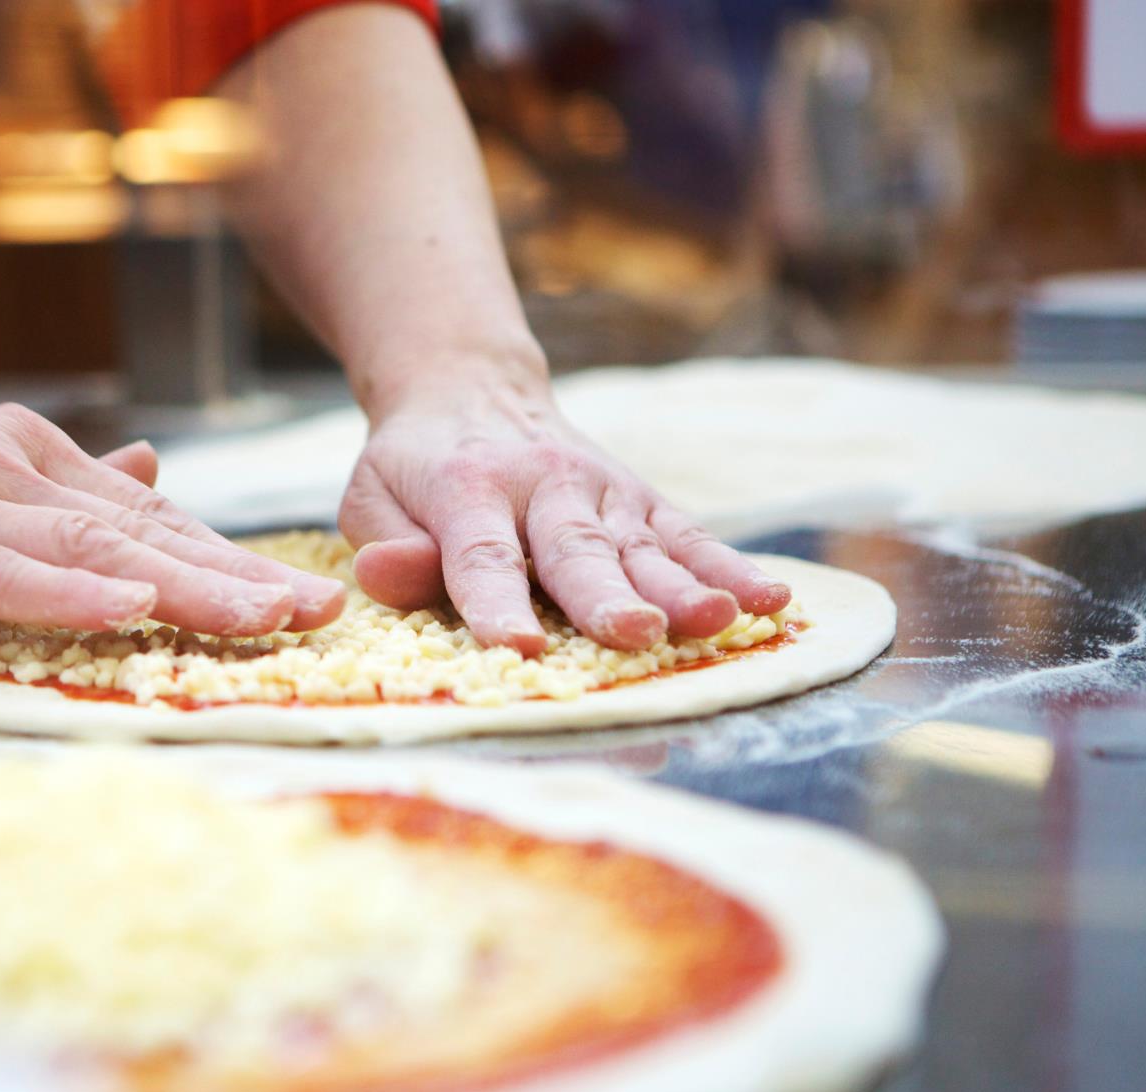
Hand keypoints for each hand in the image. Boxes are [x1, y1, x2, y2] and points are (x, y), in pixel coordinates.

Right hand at [0, 398, 345, 633]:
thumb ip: (56, 481)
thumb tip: (150, 469)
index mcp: (23, 455)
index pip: (146, 513)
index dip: (227, 554)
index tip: (299, 591)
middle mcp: (5, 469)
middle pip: (141, 529)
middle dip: (237, 573)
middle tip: (319, 609)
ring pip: (89, 548)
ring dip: (183, 583)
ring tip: (260, 615)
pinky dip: (65, 593)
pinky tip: (125, 608)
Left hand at [338, 384, 789, 654]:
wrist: (469, 390)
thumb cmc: (415, 470)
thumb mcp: (373, 497)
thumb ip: (389, 543)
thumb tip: (386, 574)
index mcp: (468, 490)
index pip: (483, 556)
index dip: (498, 603)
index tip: (517, 647)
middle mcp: (544, 486)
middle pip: (577, 551)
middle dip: (607, 597)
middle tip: (637, 633)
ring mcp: (602, 492)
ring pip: (643, 546)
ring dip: (684, 585)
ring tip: (720, 619)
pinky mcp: (642, 501)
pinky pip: (689, 536)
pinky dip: (730, 567)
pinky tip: (772, 600)